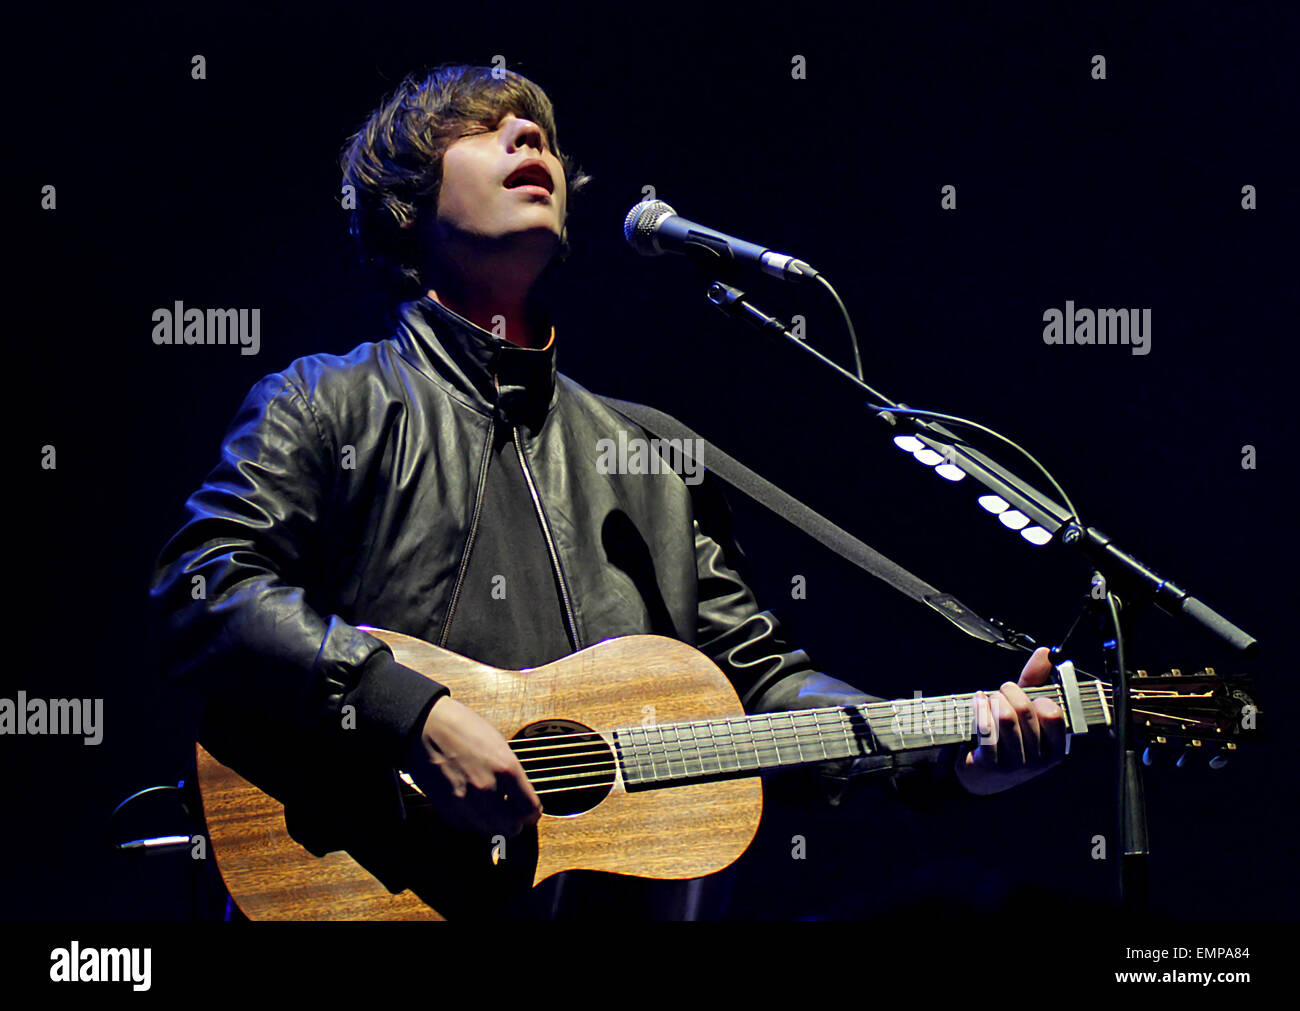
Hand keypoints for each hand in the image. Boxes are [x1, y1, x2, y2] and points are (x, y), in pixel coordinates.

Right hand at [402, 696, 542, 837]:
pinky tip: (473, 807)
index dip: (532, 813)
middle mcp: (486, 788)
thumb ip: (511, 773)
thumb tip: (519, 796)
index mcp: (505, 768)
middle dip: (515, 824)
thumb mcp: (498, 744)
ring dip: (493, 825)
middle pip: (511, 828)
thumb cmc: (463, 728)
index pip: (530, 808)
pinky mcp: (445, 807)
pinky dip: (473, 822)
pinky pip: (466, 827)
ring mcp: (464, 801)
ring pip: (488, 832)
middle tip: (512, 816)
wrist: (426, 726)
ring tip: (492, 811)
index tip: (529, 812)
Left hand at [954, 646, 1065, 794]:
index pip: (1055, 714)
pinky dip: (979, 708)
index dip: (1038, 697)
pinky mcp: (992, 764)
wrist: (982, 775)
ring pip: (1005, 717)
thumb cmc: (1008, 737)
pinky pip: (986, 728)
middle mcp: (1039, 760)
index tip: (1028, 694)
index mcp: (1056, 748)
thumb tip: (1045, 653)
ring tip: (988, 698)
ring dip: (993, 699)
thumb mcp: (1026, 710)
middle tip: (1003, 690)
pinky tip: (977, 702)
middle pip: (1025, 710)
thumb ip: (1036, 681)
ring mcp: (1015, 764)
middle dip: (1009, 692)